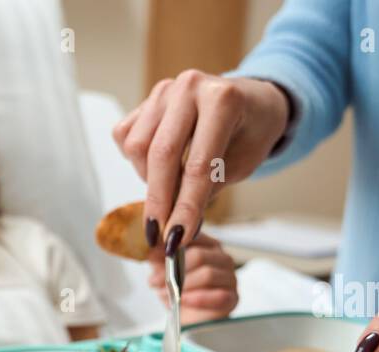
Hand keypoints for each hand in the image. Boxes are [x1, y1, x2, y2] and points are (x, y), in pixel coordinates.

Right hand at [112, 71, 290, 257]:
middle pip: (161, 154)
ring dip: (148, 179)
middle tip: (159, 232)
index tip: (177, 237)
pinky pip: (126, 137)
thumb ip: (208, 192)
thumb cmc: (252, 131)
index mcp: (222, 99)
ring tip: (170, 188)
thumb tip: (178, 228)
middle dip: (159, 201)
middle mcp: (189, 87)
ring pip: (137, 147)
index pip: (198, 164)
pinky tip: (157, 167)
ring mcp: (164, 91)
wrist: (252, 102)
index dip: (185, 206)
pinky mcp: (146, 100)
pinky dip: (137, 161)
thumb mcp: (242, 165)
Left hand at [147, 231, 239, 324]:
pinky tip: (184, 300)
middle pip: (200, 255)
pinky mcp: (232, 298)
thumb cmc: (178, 292)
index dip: (172, 246)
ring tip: (166, 294)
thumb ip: (158, 255)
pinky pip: (219, 295)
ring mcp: (230, 278)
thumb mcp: (163, 271)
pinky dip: (198, 298)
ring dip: (182, 286)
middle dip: (174, 270)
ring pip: (208, 274)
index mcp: (207, 246)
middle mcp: (222, 259)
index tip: (155, 256)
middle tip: (155, 281)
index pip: (194, 236)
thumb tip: (151, 241)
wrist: (188, 320)